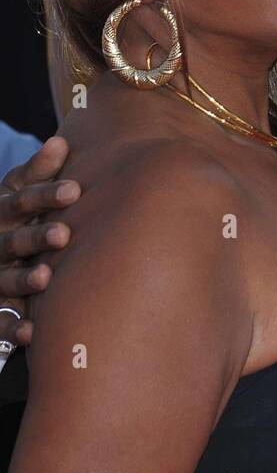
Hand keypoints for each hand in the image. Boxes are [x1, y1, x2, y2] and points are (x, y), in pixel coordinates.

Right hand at [0, 136, 79, 352]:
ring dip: (23, 280)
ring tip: (46, 278)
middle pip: (13, 240)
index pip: (21, 199)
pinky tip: (30, 332)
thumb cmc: (14, 218)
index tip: (74, 189)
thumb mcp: (19, 192)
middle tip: (64, 234)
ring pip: (4, 279)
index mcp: (2, 212)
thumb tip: (61, 140)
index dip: (46, 194)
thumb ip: (39, 171)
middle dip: (36, 237)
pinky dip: (11, 327)